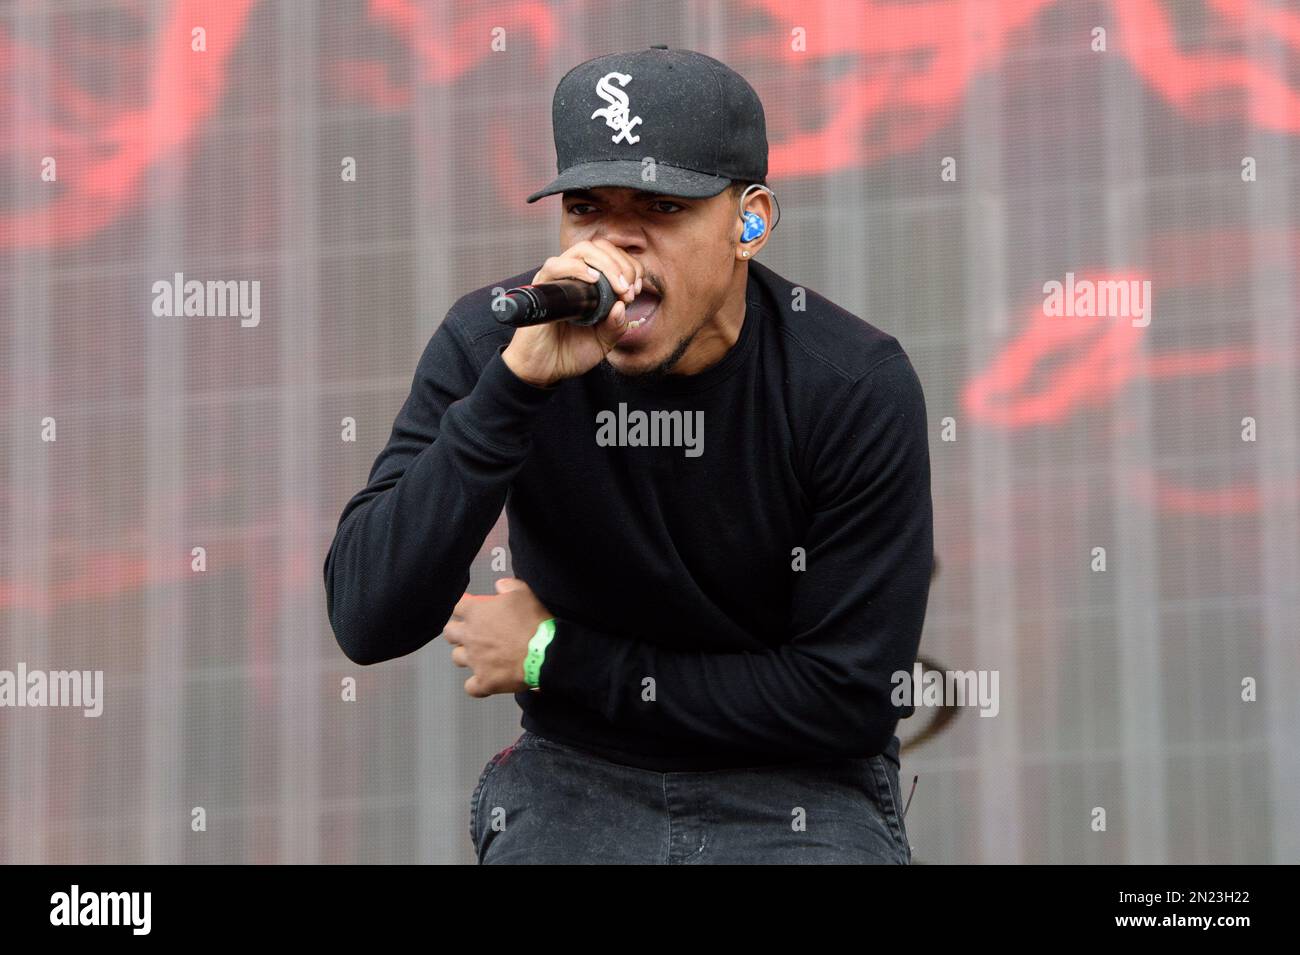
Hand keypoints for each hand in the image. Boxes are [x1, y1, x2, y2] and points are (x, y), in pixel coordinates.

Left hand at [444, 578, 553, 697]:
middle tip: (472, 632)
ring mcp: (475, 660)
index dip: (464, 606)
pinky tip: (485, 680)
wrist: (546, 652)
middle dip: (458, 631)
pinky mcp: (484, 681)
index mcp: (476, 612)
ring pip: (457, 657)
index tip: (470, 607)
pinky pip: (470, 687)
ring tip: (481, 655)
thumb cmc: (534, 621)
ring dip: (466, 655)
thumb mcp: (524, 593)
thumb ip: (508, 586)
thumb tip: (499, 585)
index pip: (457, 605)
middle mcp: (470, 636)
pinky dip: (476, 685)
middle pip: (449, 632)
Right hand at [502, 238, 644, 386]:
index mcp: (590, 284)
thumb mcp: (603, 343)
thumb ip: (616, 327)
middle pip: (600, 247)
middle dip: (622, 265)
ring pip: (583, 250)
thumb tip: (622, 305)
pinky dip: (578, 268)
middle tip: (628, 291)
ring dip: (607, 264)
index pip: (612, 256)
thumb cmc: (569, 354)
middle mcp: (574, 276)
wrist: (543, 371)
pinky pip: (557, 266)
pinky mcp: (542, 288)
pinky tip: (593, 280)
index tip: (635, 290)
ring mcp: (558, 280)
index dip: (630, 267)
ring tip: (617, 287)